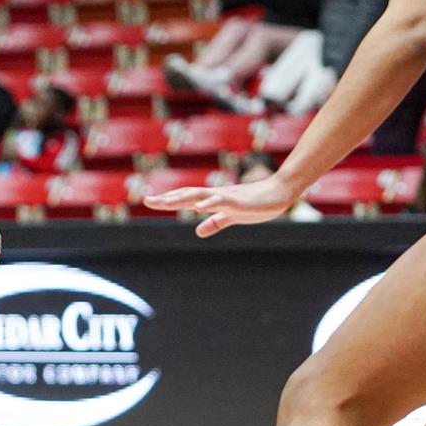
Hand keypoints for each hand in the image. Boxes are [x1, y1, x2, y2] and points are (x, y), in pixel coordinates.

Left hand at [146, 174, 301, 235]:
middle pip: (186, 195)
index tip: (149, 200)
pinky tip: (198, 207)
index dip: (168, 200)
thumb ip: (215, 223)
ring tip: (165, 202)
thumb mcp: (231, 217)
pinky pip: (221, 201)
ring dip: (181, 198)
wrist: (278, 194)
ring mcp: (225, 197)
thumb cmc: (255, 204)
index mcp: (212, 200)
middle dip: (167, 198)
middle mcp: (215, 196)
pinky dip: (209, 203)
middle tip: (147, 200)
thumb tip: (198, 231)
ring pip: (199, 195)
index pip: (185, 198)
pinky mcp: (238, 201)